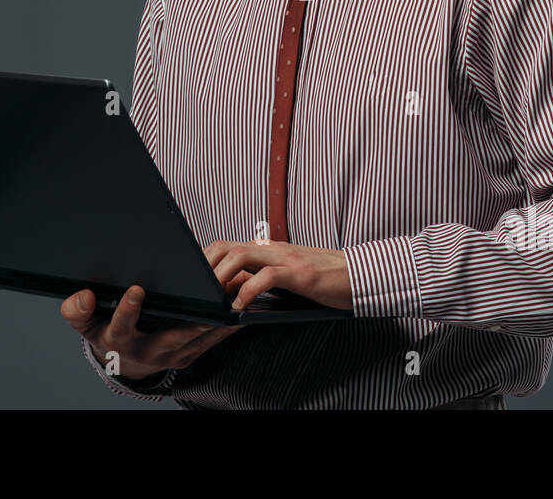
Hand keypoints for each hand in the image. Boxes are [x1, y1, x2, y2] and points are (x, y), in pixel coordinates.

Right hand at [61, 284, 242, 381]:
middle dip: (189, 322)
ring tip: (234, 301)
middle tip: (207, 304)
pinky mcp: (188, 355)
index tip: (135, 289)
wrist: (123, 359)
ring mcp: (170, 356)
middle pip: (170, 338)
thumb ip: (77, 310)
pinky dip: (225, 326)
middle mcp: (147, 351)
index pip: (121, 326)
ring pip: (197, 340)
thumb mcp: (85, 322)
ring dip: (216, 322)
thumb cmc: (104, 332)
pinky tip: (240, 310)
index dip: (127, 310)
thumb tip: (83, 296)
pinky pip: (210, 342)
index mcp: (120, 340)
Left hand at [205, 240, 353, 310]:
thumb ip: (260, 276)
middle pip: (227, 246)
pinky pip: (267, 276)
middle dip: (206, 265)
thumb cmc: (324, 278)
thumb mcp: (286, 275)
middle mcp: (273, 249)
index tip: (192, 278)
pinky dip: (248, 290)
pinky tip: (241, 306)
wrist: (359, 274)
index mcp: (268, 249)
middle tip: (196, 288)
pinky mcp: (300, 274)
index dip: (206, 260)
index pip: (227, 246)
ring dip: (221, 276)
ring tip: (213, 296)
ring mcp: (286, 259)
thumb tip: (231, 288)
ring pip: (241, 255)